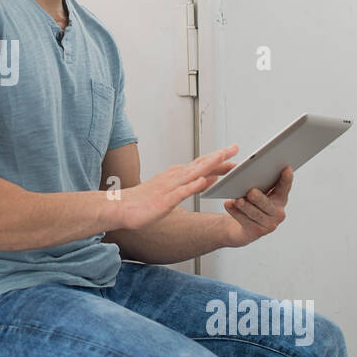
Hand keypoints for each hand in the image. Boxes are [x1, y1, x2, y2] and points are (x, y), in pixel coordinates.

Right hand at [115, 144, 238, 231]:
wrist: (120, 207)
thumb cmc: (143, 201)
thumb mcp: (171, 191)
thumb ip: (191, 185)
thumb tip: (209, 179)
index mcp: (176, 174)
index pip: (202, 164)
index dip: (219, 159)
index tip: (234, 155)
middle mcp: (174, 176)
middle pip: (201, 164)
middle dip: (220, 156)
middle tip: (236, 148)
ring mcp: (169, 187)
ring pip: (193, 173)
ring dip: (210, 164)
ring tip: (224, 157)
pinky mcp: (165, 200)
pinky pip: (181, 192)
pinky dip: (193, 185)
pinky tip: (204, 181)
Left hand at [222, 165, 292, 247]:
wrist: (240, 226)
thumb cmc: (249, 203)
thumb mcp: (255, 192)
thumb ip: (257, 183)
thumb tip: (247, 172)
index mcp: (280, 198)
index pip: (284, 187)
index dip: (286, 179)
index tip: (286, 168)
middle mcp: (278, 212)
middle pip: (268, 203)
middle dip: (259, 198)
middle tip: (251, 192)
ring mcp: (269, 224)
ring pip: (255, 213)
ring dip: (245, 206)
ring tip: (237, 200)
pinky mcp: (257, 232)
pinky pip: (245, 221)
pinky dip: (236, 212)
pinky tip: (229, 204)